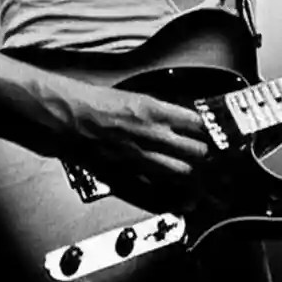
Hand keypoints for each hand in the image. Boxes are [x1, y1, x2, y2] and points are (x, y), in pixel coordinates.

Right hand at [69, 86, 210, 193]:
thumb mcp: (137, 97)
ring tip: (193, 168)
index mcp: (155, 111)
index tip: (209, 131)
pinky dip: (165, 185)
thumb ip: (161, 110)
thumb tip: (180, 118)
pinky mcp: (127, 170)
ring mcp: (141, 155)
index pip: (195, 123)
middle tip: (206, 152)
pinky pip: (155, 183)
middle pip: (195, 150)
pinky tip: (171, 184)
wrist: (71, 115)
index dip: (205, 129)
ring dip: (189, 169)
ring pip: (180, 170)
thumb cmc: (97, 102)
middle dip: (204, 152)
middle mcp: (152, 134)